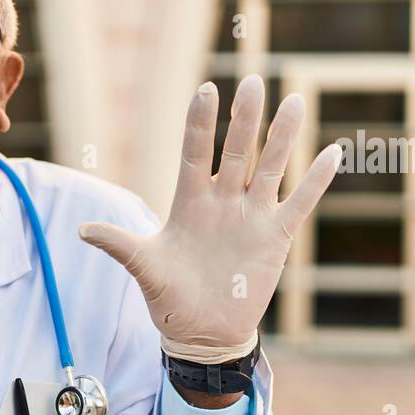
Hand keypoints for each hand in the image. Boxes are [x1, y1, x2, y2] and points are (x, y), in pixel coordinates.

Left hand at [79, 75, 339, 362]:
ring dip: (283, 137)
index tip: (206, 90)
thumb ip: (119, 245)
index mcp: (190, 202)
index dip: (201, 124)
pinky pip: (299, 203)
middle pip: (238, 151)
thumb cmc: (169, 297)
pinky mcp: (275, 236)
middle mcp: (223, 201)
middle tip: (254, 82)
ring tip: (293, 102)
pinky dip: (315, 180)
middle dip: (245, 119)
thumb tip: (81, 230)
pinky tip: (332, 152)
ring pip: (271, 167)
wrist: (201, 332)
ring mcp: (251, 216)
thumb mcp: (144, 268)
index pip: (196, 153)